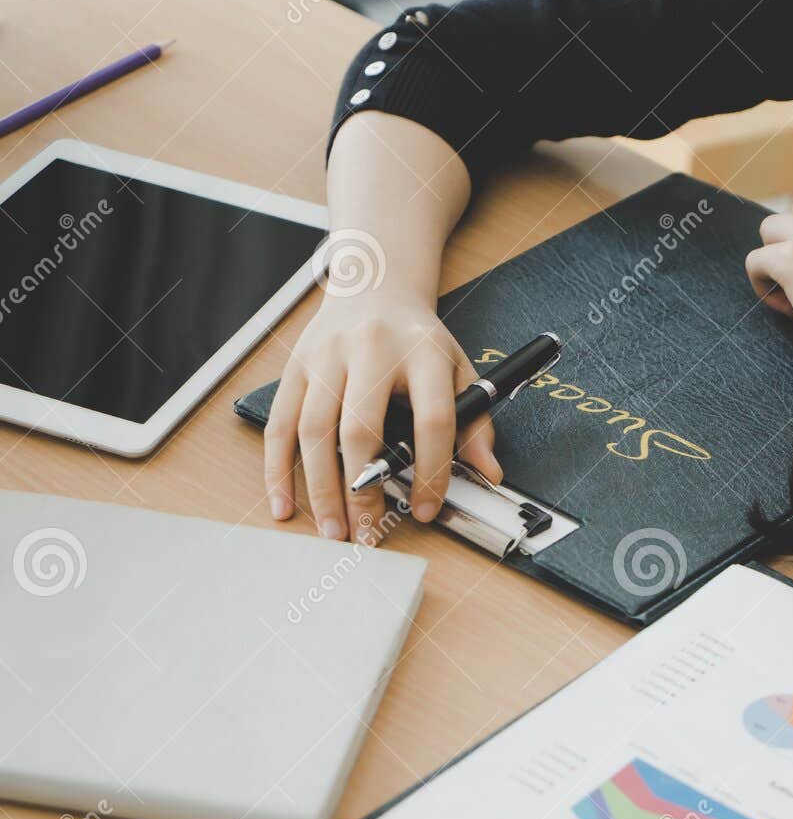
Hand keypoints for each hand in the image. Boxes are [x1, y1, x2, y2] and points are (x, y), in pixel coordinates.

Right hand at [263, 294, 501, 544]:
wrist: (375, 285)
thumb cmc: (417, 338)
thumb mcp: (458, 368)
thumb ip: (476, 420)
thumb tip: (489, 472)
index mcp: (423, 353)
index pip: (432, 419)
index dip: (431, 471)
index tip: (426, 509)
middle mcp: (372, 350)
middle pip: (361, 428)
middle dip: (362, 489)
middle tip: (368, 533)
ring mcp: (327, 357)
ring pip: (313, 430)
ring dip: (321, 488)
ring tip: (335, 530)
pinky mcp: (295, 366)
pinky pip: (280, 424)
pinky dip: (277, 469)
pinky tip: (286, 503)